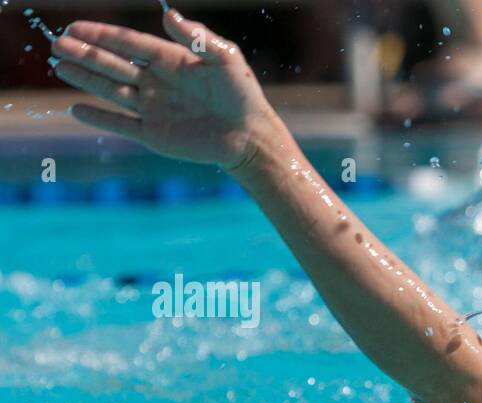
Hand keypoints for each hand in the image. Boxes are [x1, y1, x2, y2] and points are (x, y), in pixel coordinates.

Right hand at [52, 8, 276, 169]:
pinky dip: (99, 117)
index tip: (75, 27)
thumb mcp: (226, 59)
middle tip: (57, 43)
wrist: (252, 136)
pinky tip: (76, 108)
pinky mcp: (154, 134)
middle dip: (86, 54)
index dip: (102, 35)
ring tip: (58, 66)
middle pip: (114, 64)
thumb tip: (169, 14)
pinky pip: (121, 124)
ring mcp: (153, 108)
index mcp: (170, 60)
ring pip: (112, 90)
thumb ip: (197, 37)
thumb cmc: (243, 94)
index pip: (129, 44)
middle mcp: (156, 82)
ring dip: (85, 78)